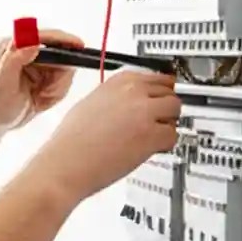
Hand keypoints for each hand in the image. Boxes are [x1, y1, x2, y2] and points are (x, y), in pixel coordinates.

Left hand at [0, 29, 84, 132]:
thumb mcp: (2, 84)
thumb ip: (15, 61)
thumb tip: (32, 41)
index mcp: (12, 45)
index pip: (43, 35)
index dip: (63, 39)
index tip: (79, 47)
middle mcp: (25, 48)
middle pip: (60, 53)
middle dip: (59, 76)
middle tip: (46, 93)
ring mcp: (37, 60)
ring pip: (64, 69)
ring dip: (57, 87)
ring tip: (39, 98)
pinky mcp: (45, 72)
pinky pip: (63, 81)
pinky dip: (56, 93)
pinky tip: (41, 100)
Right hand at [29, 69, 180, 200]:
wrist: (66, 164)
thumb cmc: (71, 141)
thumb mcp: (91, 103)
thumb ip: (116, 97)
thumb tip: (133, 100)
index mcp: (118, 80)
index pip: (156, 76)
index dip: (160, 91)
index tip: (161, 98)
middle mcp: (133, 91)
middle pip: (170, 91)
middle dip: (166, 107)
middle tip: (158, 121)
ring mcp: (143, 112)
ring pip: (175, 110)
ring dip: (168, 123)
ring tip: (152, 136)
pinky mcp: (150, 135)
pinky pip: (173, 135)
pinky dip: (165, 144)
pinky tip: (150, 149)